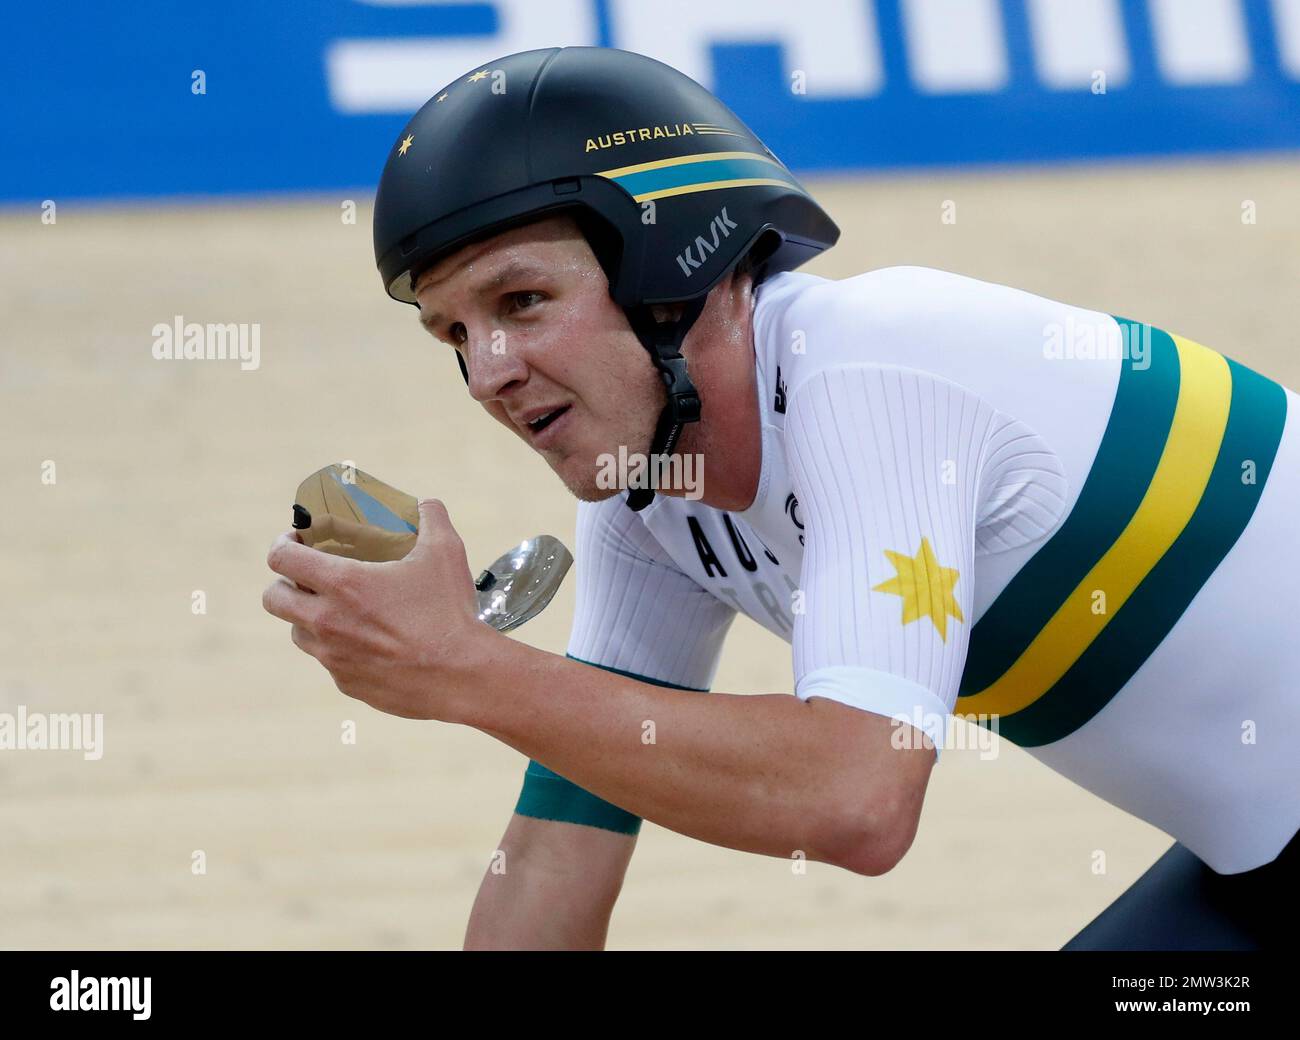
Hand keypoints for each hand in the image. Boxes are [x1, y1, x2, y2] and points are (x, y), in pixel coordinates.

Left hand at [262, 498, 489, 719]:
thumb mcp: (445, 553)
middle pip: (274, 598)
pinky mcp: (346, 683)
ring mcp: (333, 656)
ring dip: (308, 617)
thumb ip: (431, 518)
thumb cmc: (449, 613)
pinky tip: (369, 641)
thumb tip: (426, 505)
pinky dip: (339, 647)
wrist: (461, 676)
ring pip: (297, 632)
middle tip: (309, 577)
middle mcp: (327, 621)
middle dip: (284, 582)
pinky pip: (328, 660)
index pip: (281, 558)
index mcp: (343, 584)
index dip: (282, 544)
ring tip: (339, 609)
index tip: (297, 541)